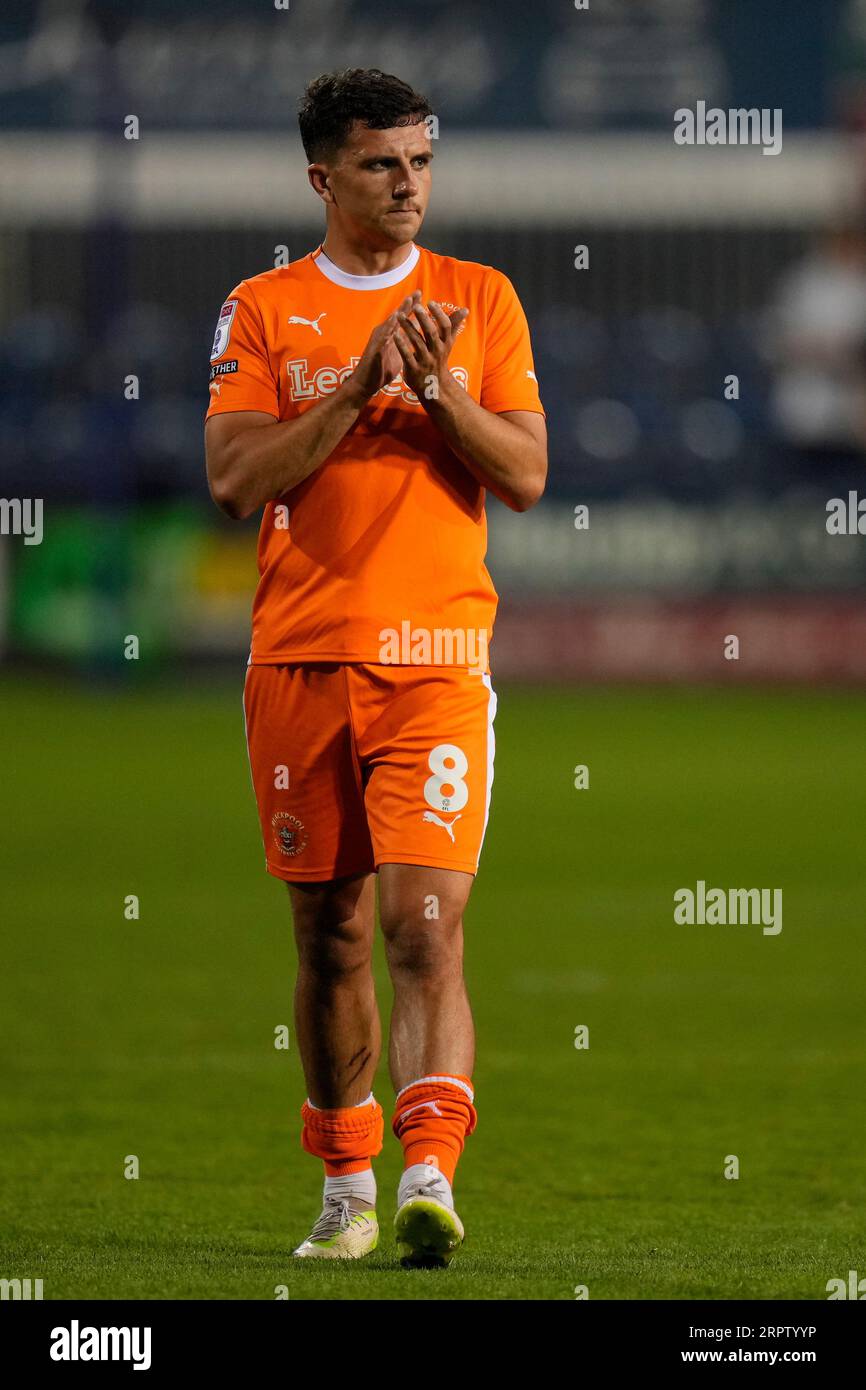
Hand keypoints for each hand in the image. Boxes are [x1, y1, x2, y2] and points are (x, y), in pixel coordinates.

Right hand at [346, 290, 423, 404]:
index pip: (403, 318)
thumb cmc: (381, 369)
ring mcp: (379, 340)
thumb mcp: (398, 354)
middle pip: (397, 316)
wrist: (366, 384)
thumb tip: (416, 337)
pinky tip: (396, 321)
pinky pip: (383, 337)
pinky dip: (389, 328)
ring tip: (409, 301)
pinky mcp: (375, 349)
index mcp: (391, 335)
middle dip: (408, 304)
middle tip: (418, 292)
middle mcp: (384, 333)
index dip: (412, 307)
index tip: (422, 295)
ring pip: (390, 323)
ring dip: (400, 311)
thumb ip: (405, 344)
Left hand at [394, 300, 468, 402]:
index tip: (430, 302)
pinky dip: (401, 345)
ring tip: (400, 315)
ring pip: (417, 342)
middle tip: (416, 306)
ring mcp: (426, 361)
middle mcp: (437, 351)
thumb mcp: (448, 343)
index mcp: (445, 343)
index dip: (439, 314)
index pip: (445, 326)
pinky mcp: (414, 369)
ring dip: (408, 328)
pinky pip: (407, 356)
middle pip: (431, 333)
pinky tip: (394, 334)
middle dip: (424, 319)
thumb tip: (465, 309)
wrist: (434, 386)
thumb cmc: (439, 359)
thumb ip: (453, 325)